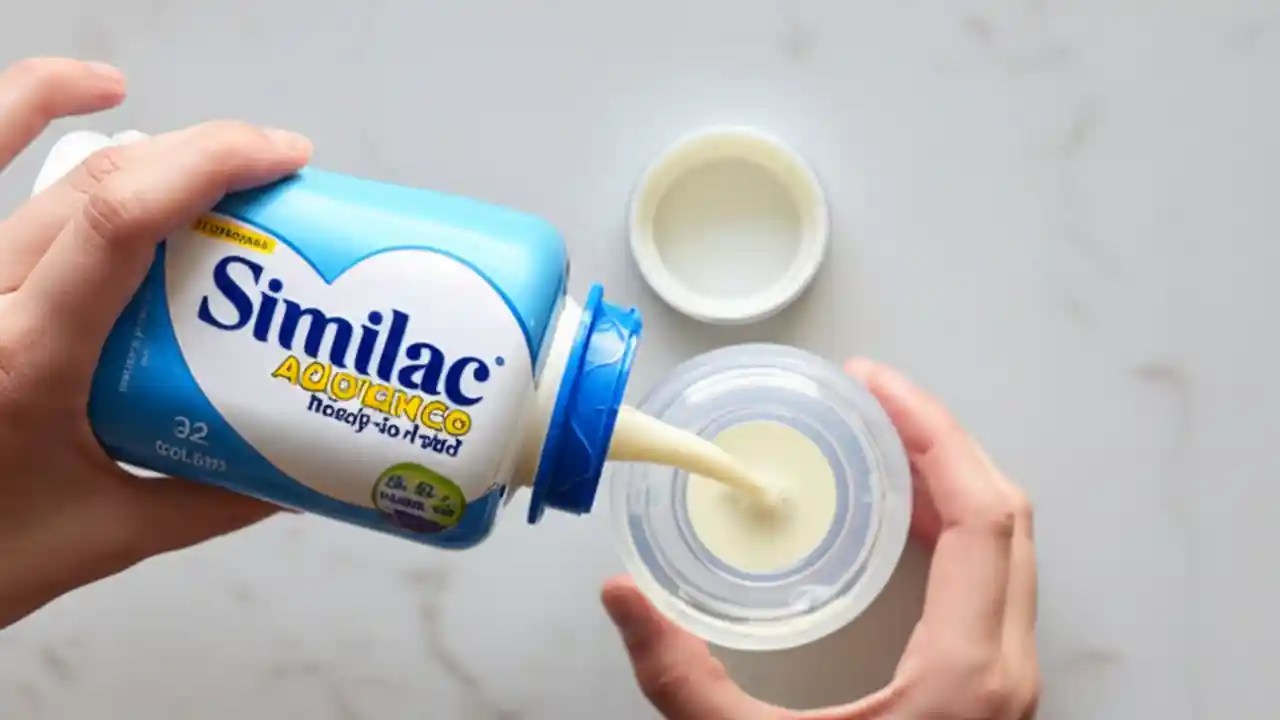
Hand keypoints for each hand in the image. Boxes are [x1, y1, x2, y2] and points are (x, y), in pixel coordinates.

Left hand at [0, 58, 311, 627]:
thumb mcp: (102, 537)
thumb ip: (208, 501)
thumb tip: (290, 471)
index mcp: (22, 364)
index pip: (120, 221)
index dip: (209, 161)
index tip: (277, 156)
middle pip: (93, 184)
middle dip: (195, 153)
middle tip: (265, 169)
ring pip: (2, 153)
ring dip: (75, 108)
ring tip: (138, 103)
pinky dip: (2, 121)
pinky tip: (47, 104)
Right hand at [602, 359, 1039, 718]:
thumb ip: (680, 680)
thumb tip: (620, 598)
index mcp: (965, 676)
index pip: (981, 516)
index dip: (932, 433)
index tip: (874, 387)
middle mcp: (1005, 670)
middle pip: (1004, 515)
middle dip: (940, 438)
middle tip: (871, 396)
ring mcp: (1006, 683)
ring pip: (1005, 546)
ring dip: (951, 478)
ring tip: (881, 439)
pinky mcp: (990, 693)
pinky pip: (991, 578)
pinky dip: (954, 525)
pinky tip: (898, 517)